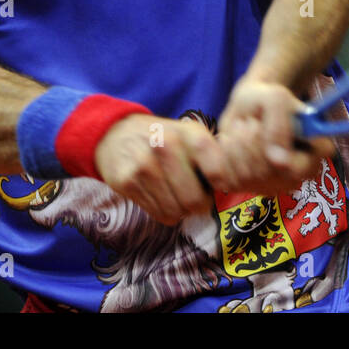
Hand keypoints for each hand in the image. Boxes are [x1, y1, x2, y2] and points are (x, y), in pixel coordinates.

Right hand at [94, 114, 229, 225]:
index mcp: (190, 133)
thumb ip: (213, 155)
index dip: (221, 185)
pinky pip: (158, 214)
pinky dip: (164, 211)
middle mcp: (166, 146)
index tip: (216, 185)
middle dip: (199, 204)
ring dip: (180, 210)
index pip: (217, 171)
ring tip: (175, 193)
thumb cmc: (164, 138)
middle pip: (195, 201)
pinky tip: (159, 194)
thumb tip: (231, 185)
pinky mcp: (127, 182)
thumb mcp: (191, 134)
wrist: (117, 134)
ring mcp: (144, 165)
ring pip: (176, 212)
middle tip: (195, 195)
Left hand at [216, 79, 334, 197]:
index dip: (286, 162)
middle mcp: (296, 174)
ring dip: (235, 144)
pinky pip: (226, 179)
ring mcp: (271, 185)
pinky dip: (221, 155)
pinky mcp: (246, 187)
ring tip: (241, 128)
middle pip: (268, 172)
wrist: (246, 106)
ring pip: (245, 176)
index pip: (306, 168)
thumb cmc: (266, 100)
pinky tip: (224, 140)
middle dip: (251, 141)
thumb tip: (275, 156)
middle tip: (252, 122)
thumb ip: (279, 125)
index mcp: (315, 151)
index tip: (270, 148)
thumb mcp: (276, 99)